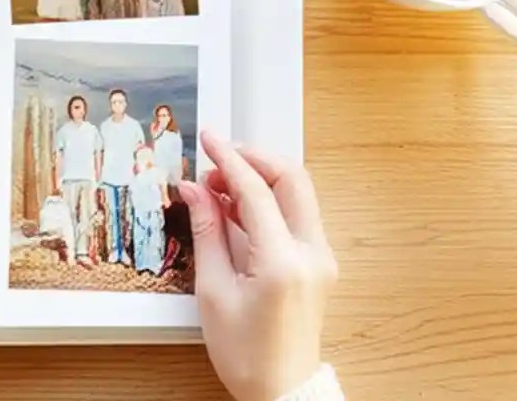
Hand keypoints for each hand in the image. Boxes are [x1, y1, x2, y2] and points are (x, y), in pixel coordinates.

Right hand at [178, 131, 336, 400]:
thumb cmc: (246, 354)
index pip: (256, 190)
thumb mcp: (213, 291)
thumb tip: (195, 191)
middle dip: (253, 159)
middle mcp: (312, 254)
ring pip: (297, 193)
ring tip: (219, 188)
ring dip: (260, 179)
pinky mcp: (319, 263)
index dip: (228, 159)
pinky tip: (238, 209)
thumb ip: (207, 232)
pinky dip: (269, 201)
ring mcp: (321, 258)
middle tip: (217, 159)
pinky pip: (297, 215)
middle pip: (291, 178)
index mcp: (283, 262)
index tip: (209, 140)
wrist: (281, 389)